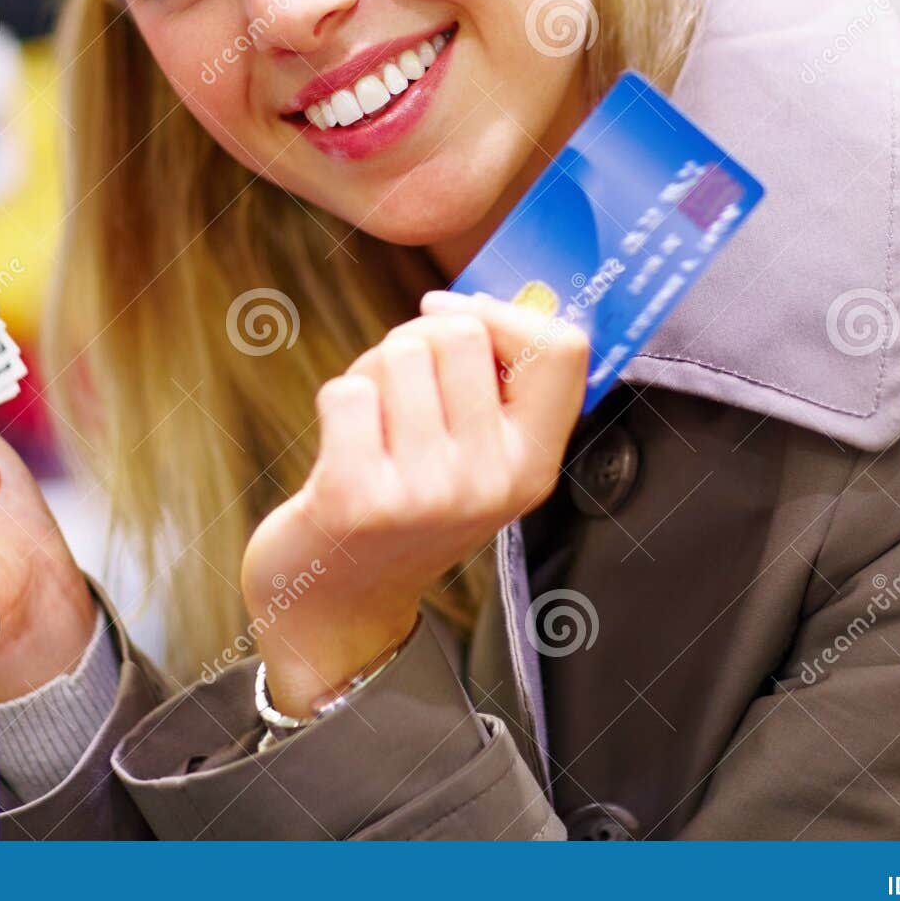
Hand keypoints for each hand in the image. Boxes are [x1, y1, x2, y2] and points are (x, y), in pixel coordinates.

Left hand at [239, 290, 589, 716]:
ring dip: (374, 371)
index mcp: (534, 466)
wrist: (339, 601)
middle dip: (418, 340)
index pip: (563, 348)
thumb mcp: (477, 455)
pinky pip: (349, 391)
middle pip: (462, 332)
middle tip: (403, 394)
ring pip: (400, 352)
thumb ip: (495, 384)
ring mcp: (427, 494)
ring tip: (374, 424)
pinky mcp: (358, 499)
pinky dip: (336, 402)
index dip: (504, 315)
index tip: (464, 326)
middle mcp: (491, 482)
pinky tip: (342, 446)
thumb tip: (477, 299)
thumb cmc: (405, 501)